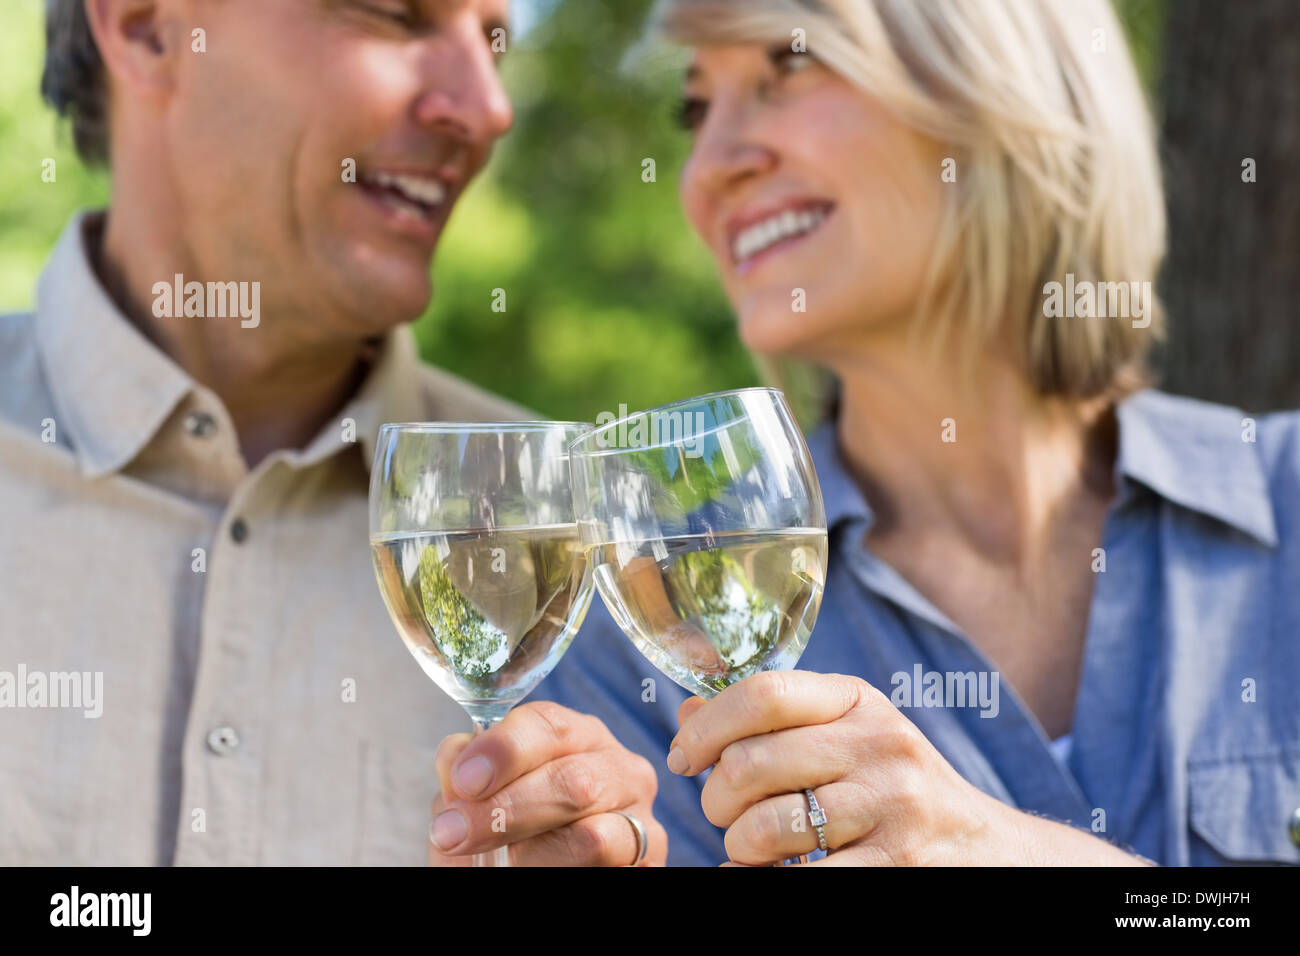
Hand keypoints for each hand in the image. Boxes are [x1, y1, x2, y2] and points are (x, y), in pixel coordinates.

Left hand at [428, 700, 667, 865]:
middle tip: (455, 833)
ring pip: (591, 836)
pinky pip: (604, 868)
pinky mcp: (650, 862)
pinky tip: (532, 872)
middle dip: (506, 809)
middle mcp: (620, 768)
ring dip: (531, 854)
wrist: (536, 867)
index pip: (549, 724)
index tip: (464, 778)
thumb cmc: (508, 830)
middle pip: (572, 779)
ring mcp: (641, 819)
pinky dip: (557, 872)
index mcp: (578, 736)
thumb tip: (454, 755)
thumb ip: (464, 774)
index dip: (505, 749)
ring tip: (498, 864)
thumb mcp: (477, 798)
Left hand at [668, 671, 1151, 865]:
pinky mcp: (896, 865)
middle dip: (715, 800)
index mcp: (860, 701)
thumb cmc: (896, 790)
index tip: (681, 759)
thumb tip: (687, 717)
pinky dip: (757, 881)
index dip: (706, 728)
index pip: (761, 694)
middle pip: (749, 764)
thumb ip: (773, 723)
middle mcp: (880, 744)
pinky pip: (797, 879)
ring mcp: (893, 806)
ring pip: (763, 828)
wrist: (987, 852)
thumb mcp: (847, 737)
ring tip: (750, 848)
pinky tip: (760, 876)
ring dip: (737, 847)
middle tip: (722, 814)